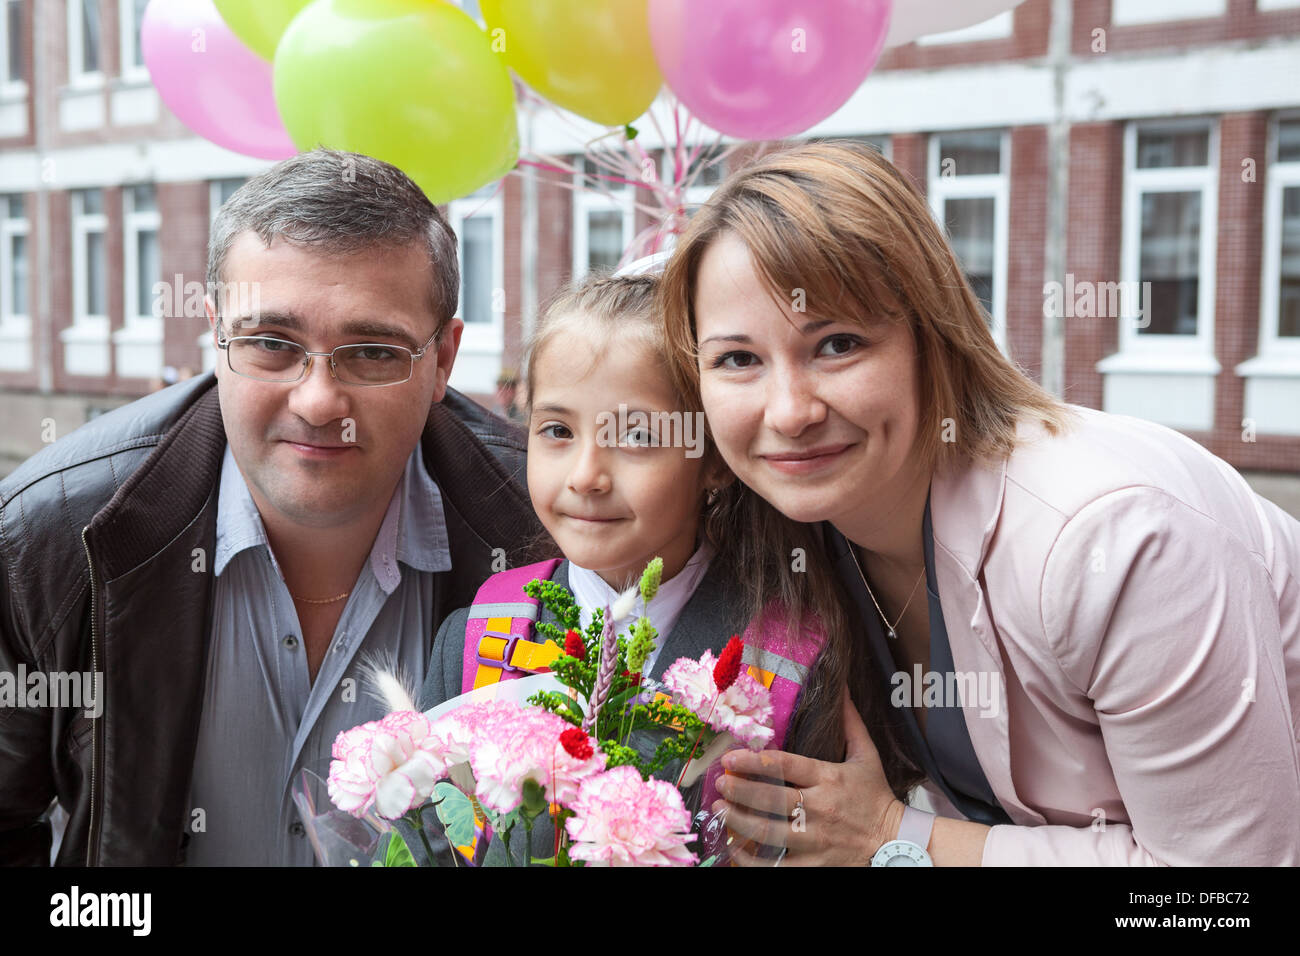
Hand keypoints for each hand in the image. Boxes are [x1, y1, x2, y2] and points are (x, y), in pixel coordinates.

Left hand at [715, 687, 903, 865]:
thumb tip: (840, 687)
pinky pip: (776, 866)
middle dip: (739, 790)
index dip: (754, 762)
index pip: (786, 766)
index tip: (731, 758)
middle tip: (720, 783)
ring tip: (719, 809)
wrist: (895, 842)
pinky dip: (752, 860)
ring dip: (738, 821)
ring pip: (769, 833)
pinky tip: (735, 847)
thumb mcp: (866, 756)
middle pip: (772, 799)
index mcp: (829, 778)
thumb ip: (849, 722)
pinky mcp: (814, 865)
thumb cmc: (876, 797)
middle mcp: (820, 809)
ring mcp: (816, 840)